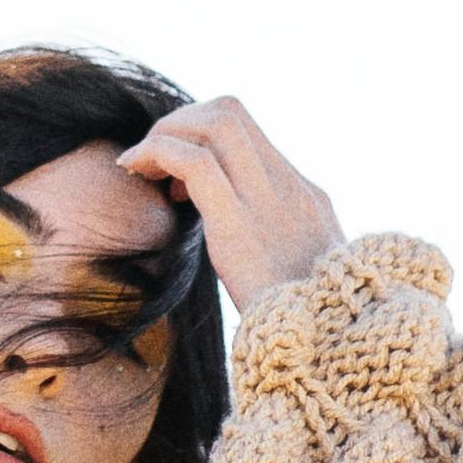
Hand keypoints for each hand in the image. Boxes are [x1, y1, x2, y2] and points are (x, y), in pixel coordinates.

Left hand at [119, 97, 340, 316]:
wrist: (332, 350)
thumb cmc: (312, 329)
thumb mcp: (309, 278)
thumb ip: (282, 253)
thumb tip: (252, 254)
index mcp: (306, 198)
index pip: (248, 135)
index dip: (202, 140)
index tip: (178, 179)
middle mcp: (290, 187)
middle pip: (229, 113)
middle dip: (180, 124)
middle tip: (152, 164)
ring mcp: (269, 201)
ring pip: (215, 123)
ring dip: (166, 134)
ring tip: (139, 167)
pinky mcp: (239, 225)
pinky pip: (194, 162)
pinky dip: (155, 154)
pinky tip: (131, 172)